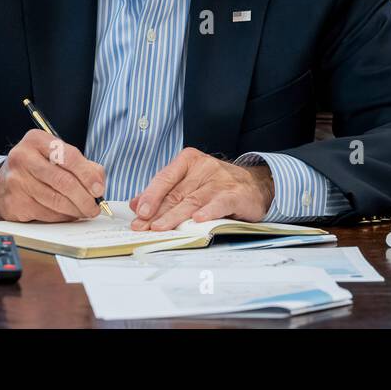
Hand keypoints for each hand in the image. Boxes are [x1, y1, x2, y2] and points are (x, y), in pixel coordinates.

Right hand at [0, 129, 106, 221]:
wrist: (3, 182)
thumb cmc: (38, 167)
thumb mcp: (58, 156)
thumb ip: (83, 166)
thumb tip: (98, 185)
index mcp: (36, 140)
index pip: (69, 156)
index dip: (87, 175)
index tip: (98, 189)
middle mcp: (23, 158)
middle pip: (62, 181)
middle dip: (84, 198)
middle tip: (94, 207)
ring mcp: (15, 181)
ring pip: (55, 200)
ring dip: (75, 210)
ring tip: (84, 212)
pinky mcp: (13, 203)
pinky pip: (45, 214)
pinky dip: (61, 217)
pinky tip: (67, 214)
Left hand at [128, 147, 273, 230]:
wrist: (255, 185)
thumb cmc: (216, 185)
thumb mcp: (189, 183)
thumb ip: (163, 192)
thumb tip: (135, 204)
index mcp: (190, 161)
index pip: (165, 177)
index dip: (151, 195)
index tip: (139, 212)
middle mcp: (205, 168)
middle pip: (177, 193)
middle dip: (158, 212)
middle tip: (143, 227)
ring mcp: (221, 180)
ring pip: (194, 200)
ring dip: (176, 216)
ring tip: (161, 228)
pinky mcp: (237, 194)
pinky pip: (221, 203)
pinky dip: (209, 211)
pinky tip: (198, 220)